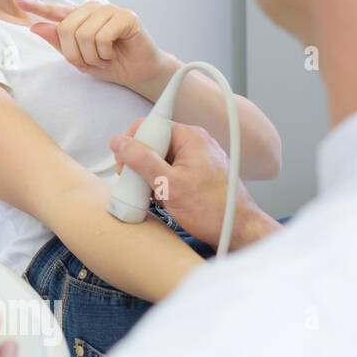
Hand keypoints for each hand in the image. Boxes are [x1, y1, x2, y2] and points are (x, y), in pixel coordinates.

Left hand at [14, 0, 167, 91]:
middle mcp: (93, 9)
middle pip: (66, 28)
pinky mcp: (126, 16)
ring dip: (91, 56)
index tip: (17, 1)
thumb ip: (58, 41)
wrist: (138, 72)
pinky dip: (104, 52)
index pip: (55, 10)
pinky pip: (102, 36)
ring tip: (102, 59)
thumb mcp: (79, 57)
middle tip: (86, 64)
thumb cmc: (110, 64)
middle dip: (73, 54)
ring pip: (84, 34)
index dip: (36, 6)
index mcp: (80, 17)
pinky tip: (112, 54)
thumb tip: (35, 27)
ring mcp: (110, 10)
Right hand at [111, 118, 256, 247]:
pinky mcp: (195, 174)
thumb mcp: (169, 185)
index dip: (133, 144)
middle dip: (140, 164)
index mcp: (191, 137)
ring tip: (154, 195)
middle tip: (139, 183)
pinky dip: (160, 184)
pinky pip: (168, 171)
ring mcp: (195, 159)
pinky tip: (162, 199)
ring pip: (158, 160)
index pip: (150, 125)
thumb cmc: (214, 210)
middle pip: (152, 143)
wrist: (237, 231)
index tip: (127, 164)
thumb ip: (141, 160)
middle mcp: (194, 143)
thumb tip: (119, 142)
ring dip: (149, 177)